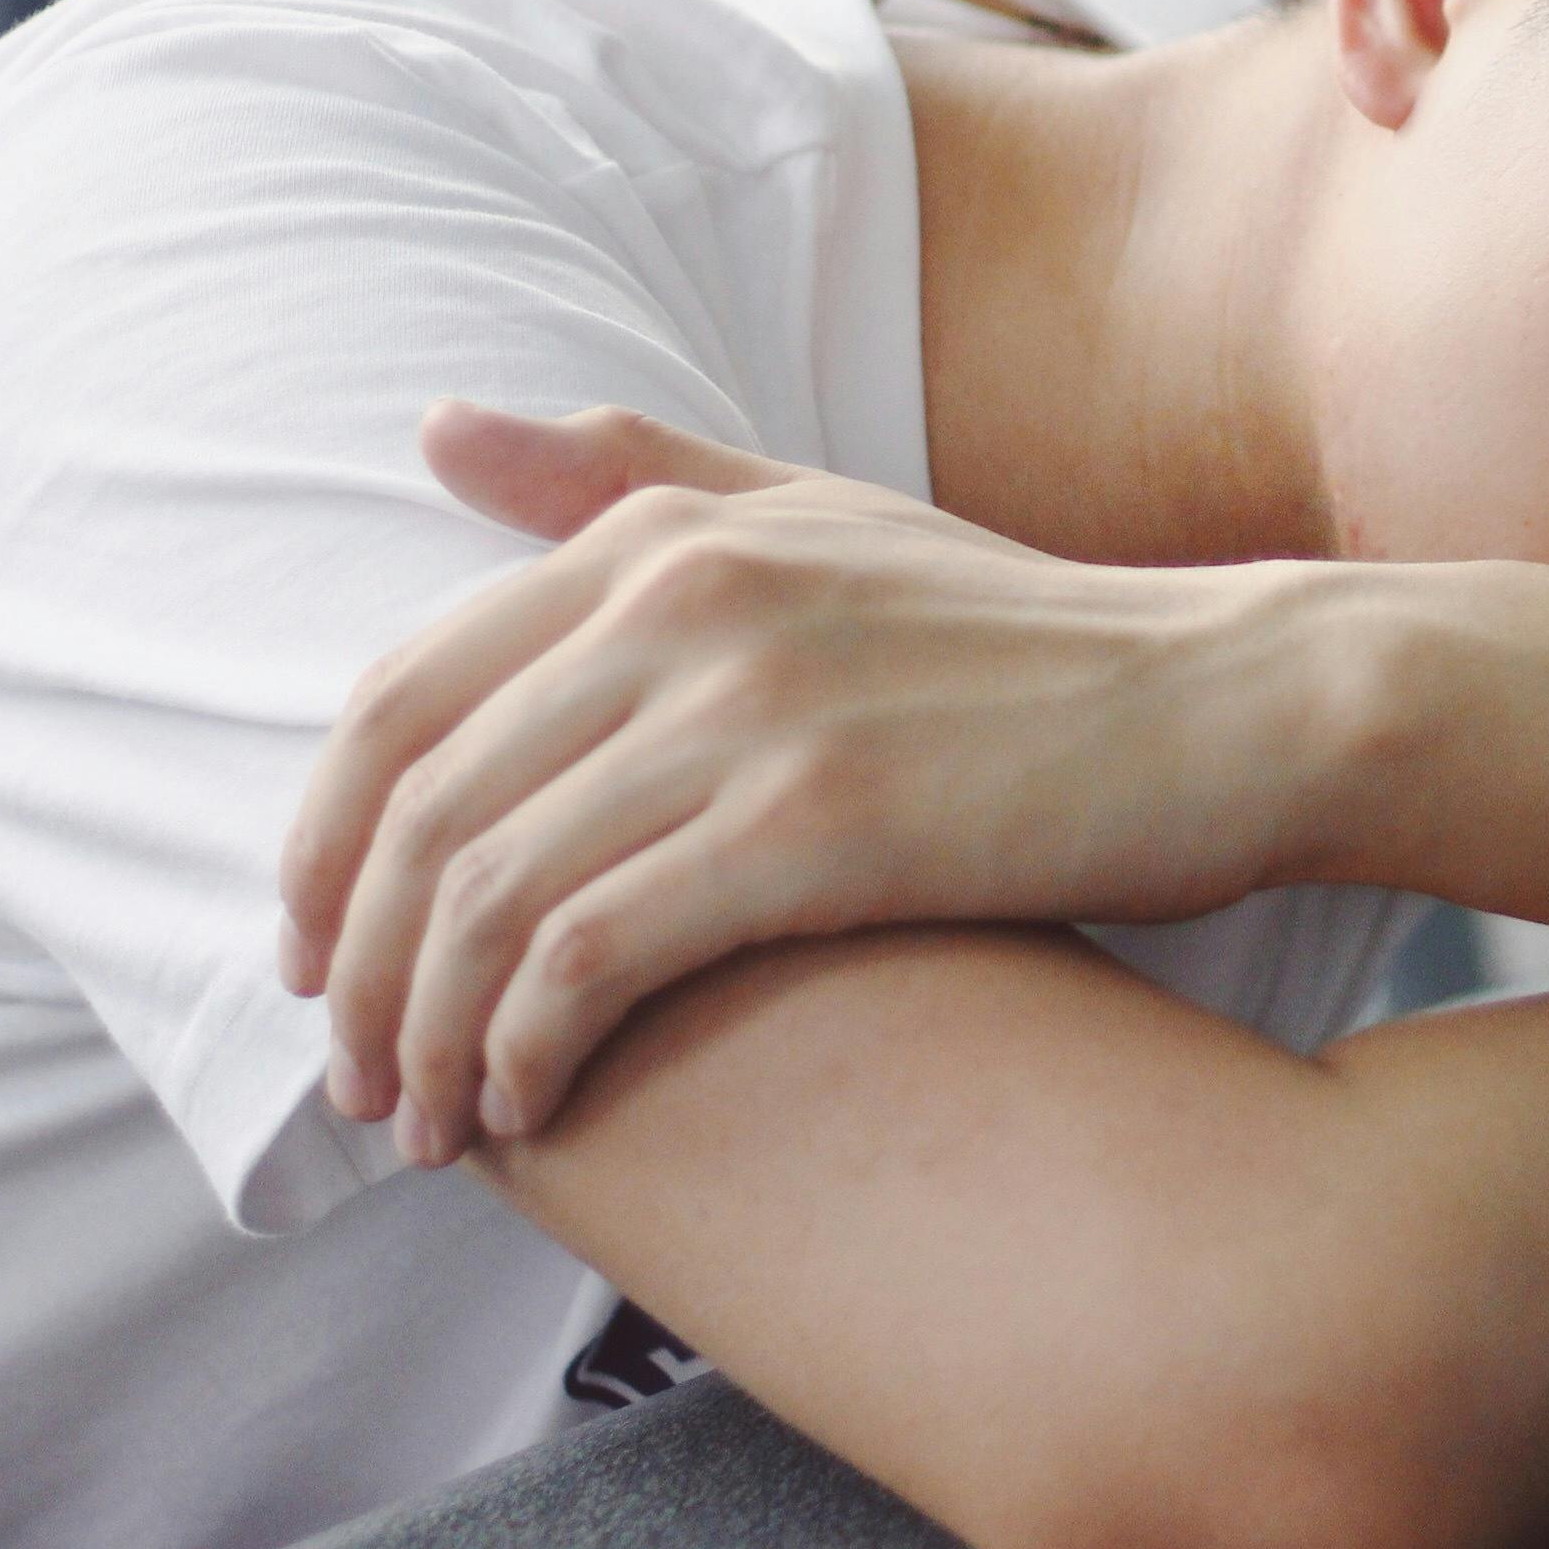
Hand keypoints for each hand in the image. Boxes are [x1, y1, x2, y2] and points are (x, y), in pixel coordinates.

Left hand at [278, 402, 1361, 1167]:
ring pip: (485, 898)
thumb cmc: (1025, 642)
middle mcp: (685, 597)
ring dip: (428, 1038)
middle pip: (416, 808)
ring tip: (431, 1126)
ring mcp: (750, 708)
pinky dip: (528, 1051)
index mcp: (670, 529)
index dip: (325, 844)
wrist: (1226, 707)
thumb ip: (628, 476)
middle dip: (355, 969)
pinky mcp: (814, 826)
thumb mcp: (824, 519)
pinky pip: (589, 958)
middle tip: (359, 1077)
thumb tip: (432, 422)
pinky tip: (534, 1108)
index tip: (322, 956)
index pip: (398, 693)